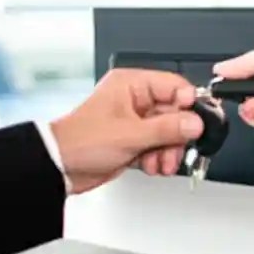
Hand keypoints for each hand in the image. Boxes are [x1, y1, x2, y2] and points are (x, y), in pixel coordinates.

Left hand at [50, 68, 202, 194]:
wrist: (58, 168)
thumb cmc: (79, 142)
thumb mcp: (130, 134)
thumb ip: (167, 128)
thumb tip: (196, 122)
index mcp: (132, 84)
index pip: (174, 85)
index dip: (188, 105)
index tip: (195, 123)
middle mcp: (135, 99)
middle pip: (174, 112)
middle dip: (177, 135)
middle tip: (177, 149)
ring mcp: (135, 120)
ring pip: (168, 131)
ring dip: (169, 150)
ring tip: (162, 163)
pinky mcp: (133, 139)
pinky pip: (158, 144)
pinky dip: (159, 157)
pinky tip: (153, 165)